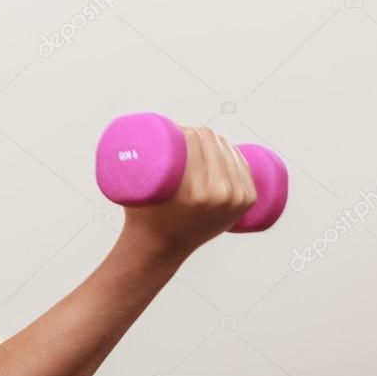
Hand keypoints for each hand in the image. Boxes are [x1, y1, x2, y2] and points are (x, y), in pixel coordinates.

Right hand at [119, 125, 256, 262]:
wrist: (162, 248)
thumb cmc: (142, 215)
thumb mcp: (137, 188)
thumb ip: (130, 160)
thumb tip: (132, 127)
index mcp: (194, 191)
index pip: (195, 140)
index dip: (183, 129)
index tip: (172, 130)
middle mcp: (219, 194)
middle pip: (212, 142)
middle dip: (196, 132)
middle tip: (182, 137)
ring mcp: (236, 199)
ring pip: (228, 149)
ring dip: (213, 141)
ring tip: (197, 142)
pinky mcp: (245, 202)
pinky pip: (243, 165)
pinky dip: (233, 153)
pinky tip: (223, 147)